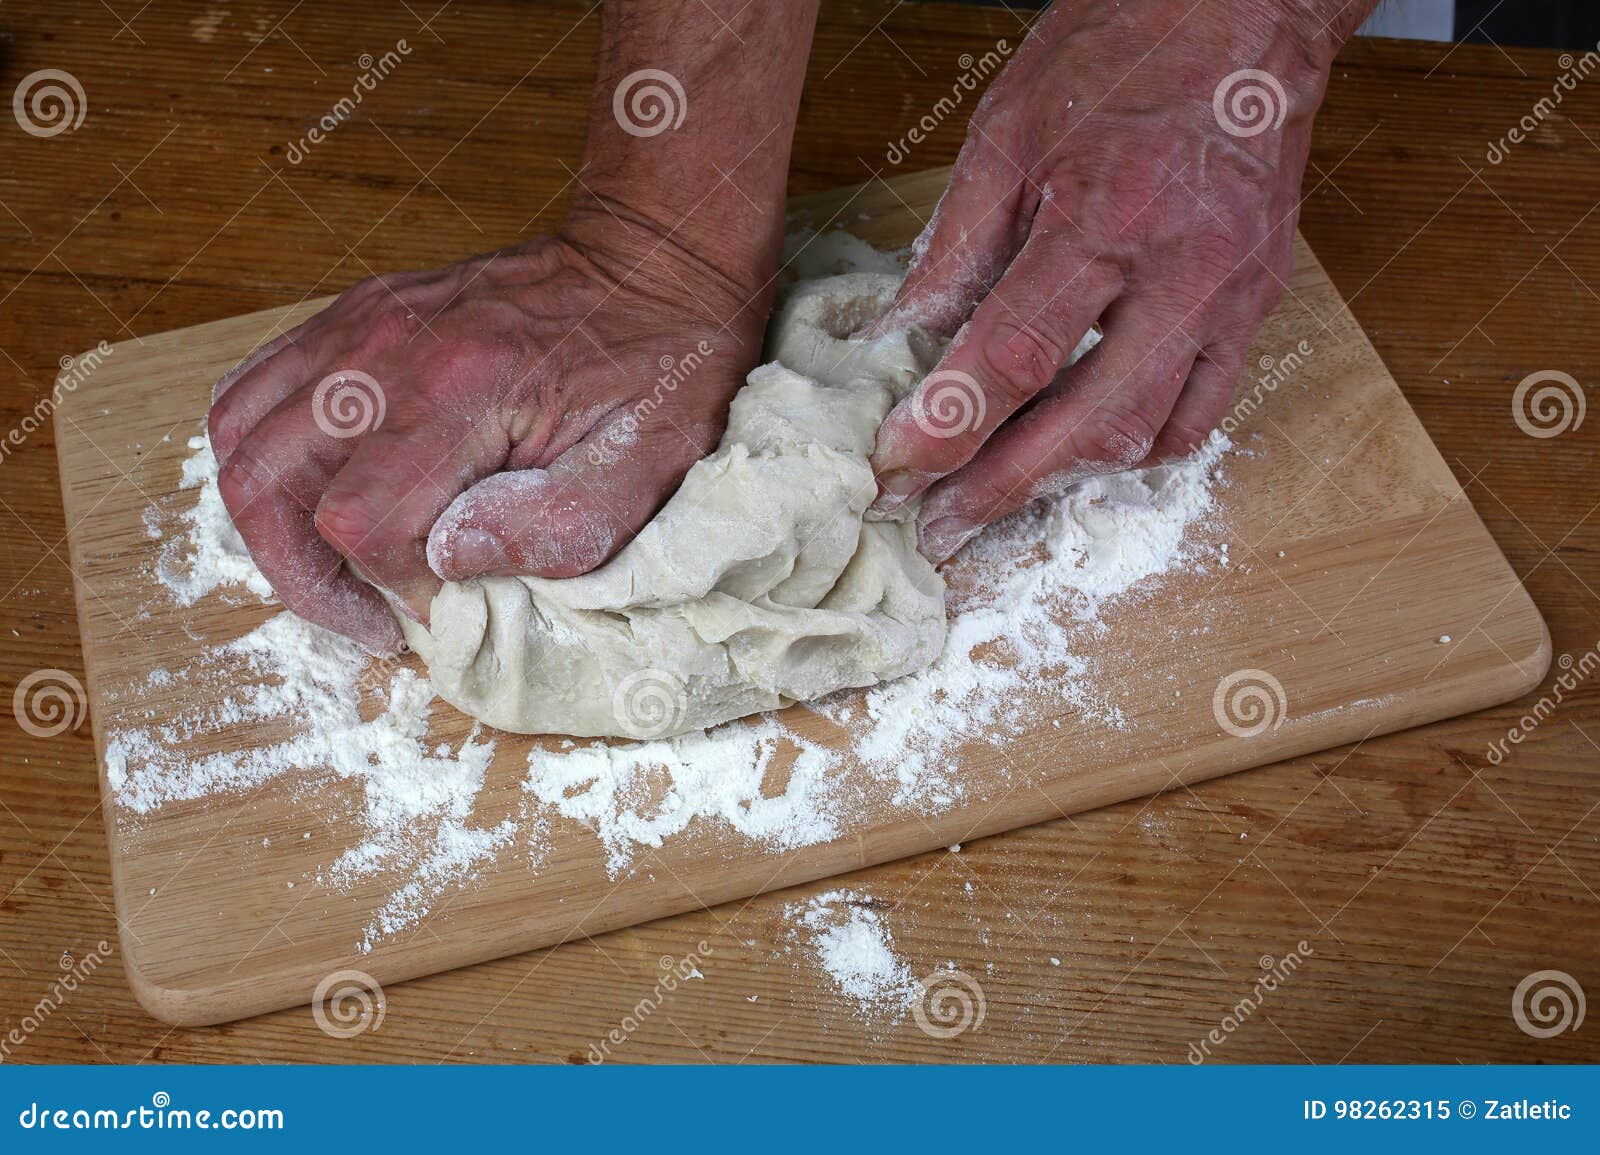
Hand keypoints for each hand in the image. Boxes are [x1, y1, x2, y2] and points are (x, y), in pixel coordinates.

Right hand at [209, 214, 767, 653]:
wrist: (653, 258)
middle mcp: (387, 347)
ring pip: (239, 433)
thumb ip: (554, 527)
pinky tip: (320, 495)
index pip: (359, 519)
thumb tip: (446, 565)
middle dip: (300, 575)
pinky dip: (264, 456)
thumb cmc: (661, 365)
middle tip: (362, 618)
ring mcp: (360, 321)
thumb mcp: (647, 464)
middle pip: (263, 480)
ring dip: (267, 520)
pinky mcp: (355, 314)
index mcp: (463, 387)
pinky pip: (255, 389)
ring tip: (334, 566)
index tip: (445, 604)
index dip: (390, 585)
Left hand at [871, 0, 1365, 560]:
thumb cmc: (1117, 58)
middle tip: (940, 526)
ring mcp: (1232, 296)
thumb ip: (954, 247)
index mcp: (1105, 216)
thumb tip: (900, 339)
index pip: (1012, 355)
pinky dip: (1140, 449)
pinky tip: (1086, 455)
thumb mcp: (1007, 134)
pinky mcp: (1260, 305)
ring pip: (1151, 434)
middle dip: (1001, 486)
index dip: (947, 425)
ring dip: (1068, 478)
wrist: (1243, 14)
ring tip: (999, 494)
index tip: (894, 468)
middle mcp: (1181, 270)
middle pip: (1086, 422)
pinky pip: (1204, 414)